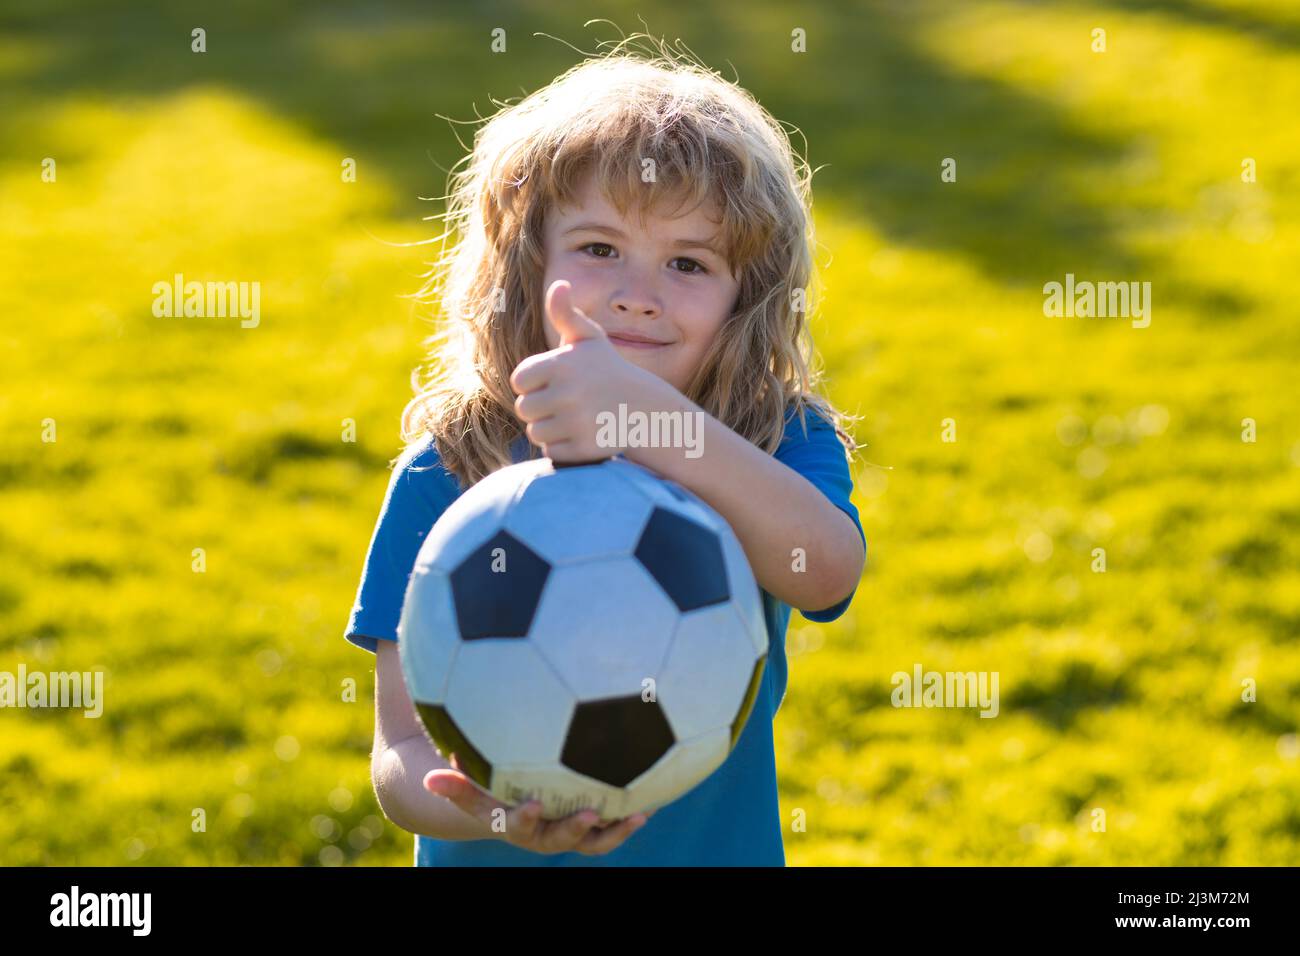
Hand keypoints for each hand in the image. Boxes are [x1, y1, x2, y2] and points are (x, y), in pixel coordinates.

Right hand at [424, 753, 656, 855]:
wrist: (517, 807)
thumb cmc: (492, 789)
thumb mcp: (474, 786)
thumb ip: (456, 784)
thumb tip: (430, 778)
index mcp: (515, 824)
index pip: (516, 825)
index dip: (526, 818)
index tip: (534, 805)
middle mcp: (544, 835)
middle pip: (560, 840)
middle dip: (576, 829)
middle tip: (594, 812)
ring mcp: (570, 833)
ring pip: (594, 843)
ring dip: (617, 831)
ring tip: (639, 814)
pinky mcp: (593, 828)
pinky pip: (614, 826)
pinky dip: (633, 813)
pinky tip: (657, 794)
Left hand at [509, 279, 670, 462]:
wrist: (644, 408)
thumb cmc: (607, 370)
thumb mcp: (588, 339)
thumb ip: (567, 314)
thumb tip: (560, 285)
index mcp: (564, 364)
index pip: (520, 380)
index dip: (533, 383)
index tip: (554, 381)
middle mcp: (570, 393)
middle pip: (525, 409)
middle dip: (540, 408)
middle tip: (564, 402)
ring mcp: (579, 423)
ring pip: (536, 433)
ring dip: (549, 429)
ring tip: (572, 418)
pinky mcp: (586, 449)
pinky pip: (552, 452)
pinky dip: (562, 448)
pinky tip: (581, 435)